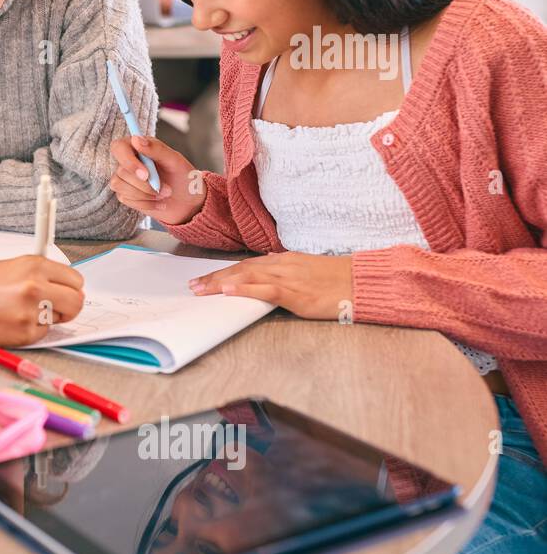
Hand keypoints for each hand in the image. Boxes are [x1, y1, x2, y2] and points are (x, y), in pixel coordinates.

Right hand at [0, 256, 84, 345]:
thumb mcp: (10, 267)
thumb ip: (39, 274)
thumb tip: (63, 287)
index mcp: (34, 265)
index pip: (76, 280)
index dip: (70, 288)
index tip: (63, 292)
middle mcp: (36, 287)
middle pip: (77, 302)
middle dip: (69, 307)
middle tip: (54, 308)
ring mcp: (30, 312)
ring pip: (60, 320)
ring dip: (47, 319)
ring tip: (20, 312)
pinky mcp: (23, 334)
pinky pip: (42, 334)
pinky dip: (30, 331)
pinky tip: (10, 322)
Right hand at [110, 134, 206, 225]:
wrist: (187, 201)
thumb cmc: (183, 177)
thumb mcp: (174, 161)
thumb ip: (156, 149)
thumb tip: (136, 139)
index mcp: (139, 147)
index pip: (119, 147)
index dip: (128, 161)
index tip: (145, 174)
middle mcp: (129, 161)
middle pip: (121, 171)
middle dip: (145, 184)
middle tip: (167, 189)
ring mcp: (125, 179)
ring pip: (120, 186)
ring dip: (145, 194)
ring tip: (164, 194)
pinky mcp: (125, 194)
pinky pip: (126, 199)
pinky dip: (145, 203)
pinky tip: (158, 202)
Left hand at [188, 252, 353, 319]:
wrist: (360, 282)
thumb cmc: (336, 279)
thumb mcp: (306, 268)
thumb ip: (285, 268)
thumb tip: (268, 264)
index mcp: (283, 260)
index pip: (247, 265)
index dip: (224, 271)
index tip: (205, 279)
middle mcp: (281, 265)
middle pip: (240, 269)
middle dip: (214, 278)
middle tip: (192, 286)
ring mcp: (287, 277)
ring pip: (246, 277)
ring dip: (220, 283)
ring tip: (200, 290)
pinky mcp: (295, 292)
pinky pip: (265, 289)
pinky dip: (244, 288)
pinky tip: (227, 290)